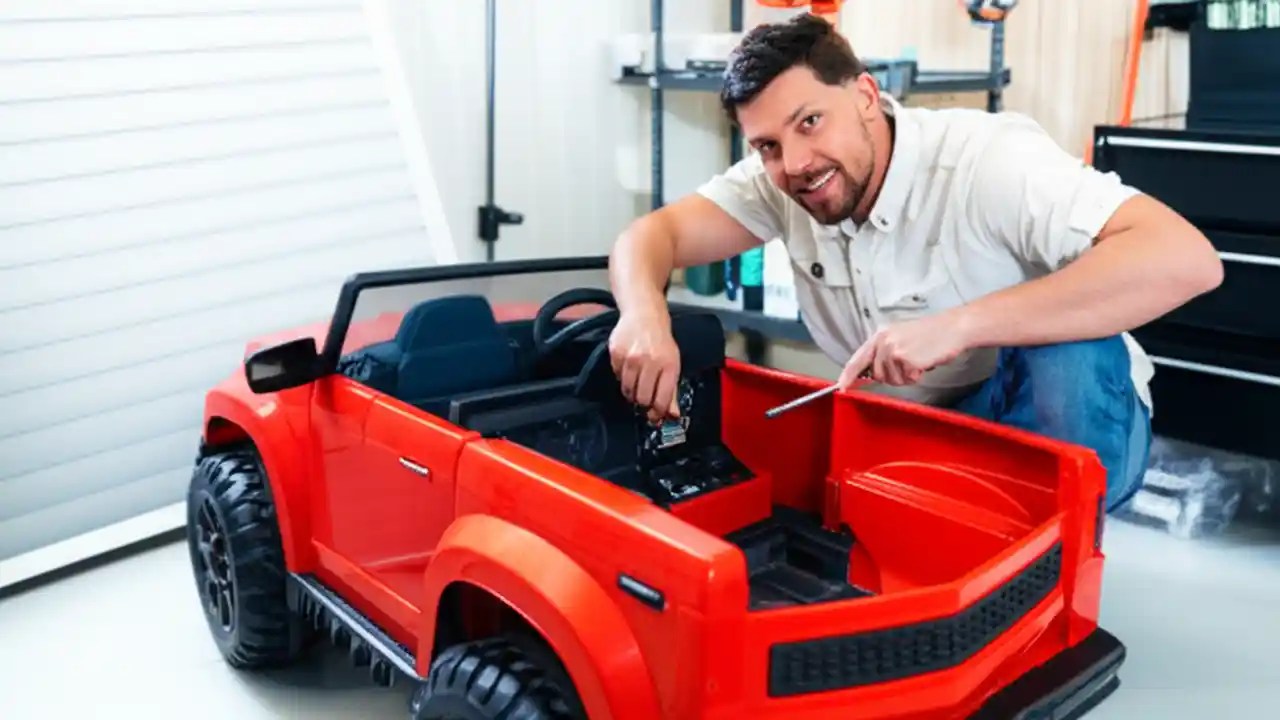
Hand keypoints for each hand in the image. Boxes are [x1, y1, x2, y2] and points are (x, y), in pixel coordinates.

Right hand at [608, 309, 681, 422]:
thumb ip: (671, 392)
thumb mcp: (673, 364)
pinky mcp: (616, 353)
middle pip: (642, 399)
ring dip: (632, 391)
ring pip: (627, 390)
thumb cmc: (661, 341)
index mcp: (669, 365)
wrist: (645, 315)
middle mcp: (650, 361)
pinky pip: (616, 377)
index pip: (661, 400)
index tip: (655, 415)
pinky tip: (629, 367)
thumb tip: (672, 415)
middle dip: (643, 402)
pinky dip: (622, 377)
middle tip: (644, 397)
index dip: (657, 413)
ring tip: (637, 380)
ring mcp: (631, 357)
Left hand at [836, 311, 970, 389]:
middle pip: (877, 375)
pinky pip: (907, 379)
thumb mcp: (901, 337)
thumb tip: (872, 373)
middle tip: (910, 362)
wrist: (953, 328)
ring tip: (919, 359)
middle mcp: (883, 341)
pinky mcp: (905, 359)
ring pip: (892, 380)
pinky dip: (917, 375)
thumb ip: (884, 353)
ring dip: (907, 376)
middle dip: (893, 376)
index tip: (840, 388)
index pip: (857, 359)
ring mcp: (893, 350)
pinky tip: (925, 361)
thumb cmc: (931, 334)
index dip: (848, 376)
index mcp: (880, 335)